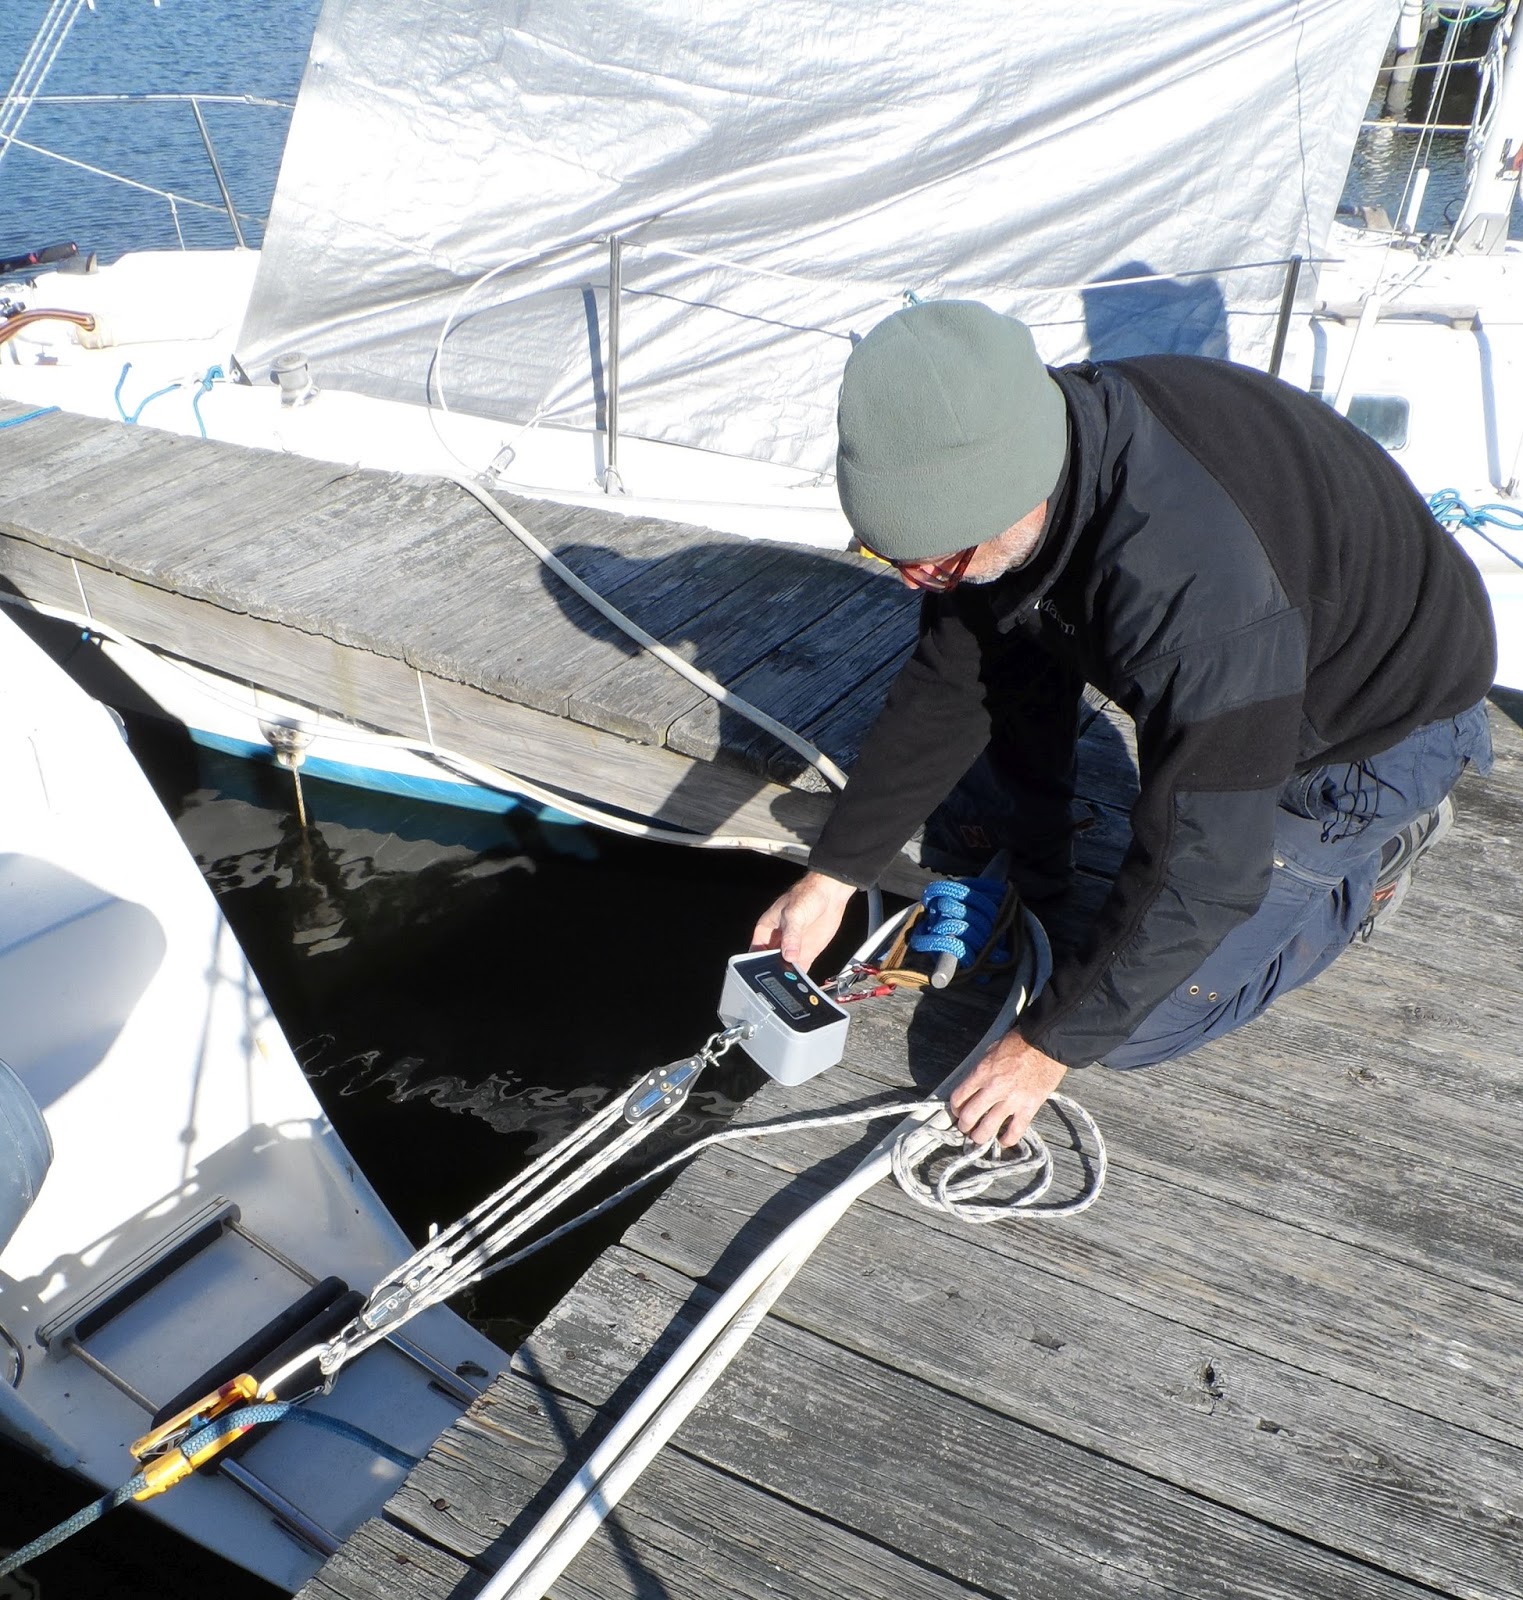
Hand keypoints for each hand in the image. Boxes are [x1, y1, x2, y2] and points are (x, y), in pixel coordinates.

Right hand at [751, 871, 856, 973]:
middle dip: (773, 971)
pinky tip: (802, 980)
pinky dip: (801, 976)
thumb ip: (791, 936)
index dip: (756, 961)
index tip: (763, 971)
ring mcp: (792, 947)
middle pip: (769, 961)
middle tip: (780, 978)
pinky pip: (801, 968)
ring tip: (791, 981)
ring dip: (787, 975)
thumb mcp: (795, 913)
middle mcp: (777, 940)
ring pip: (785, 967)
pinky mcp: (807, 952)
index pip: (756, 950)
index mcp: (766, 929)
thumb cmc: (807, 894)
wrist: (831, 893)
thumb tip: (788, 955)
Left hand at [948, 1031, 1067, 1148]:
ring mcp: (1011, 1100)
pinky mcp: (1028, 1107)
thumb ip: (982, 1068)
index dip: (955, 1108)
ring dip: (980, 1136)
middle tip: (965, 1127)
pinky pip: (1015, 1131)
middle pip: (969, 1116)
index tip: (958, 1111)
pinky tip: (1003, 1140)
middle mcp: (993, 1088)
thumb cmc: (1021, 1042)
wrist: (1047, 1043)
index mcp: (982, 1072)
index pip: (959, 1097)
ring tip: (979, 1137)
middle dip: (964, 1125)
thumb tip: (974, 1083)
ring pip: (988, 1128)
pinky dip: (1007, 1139)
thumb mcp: (992, 1049)